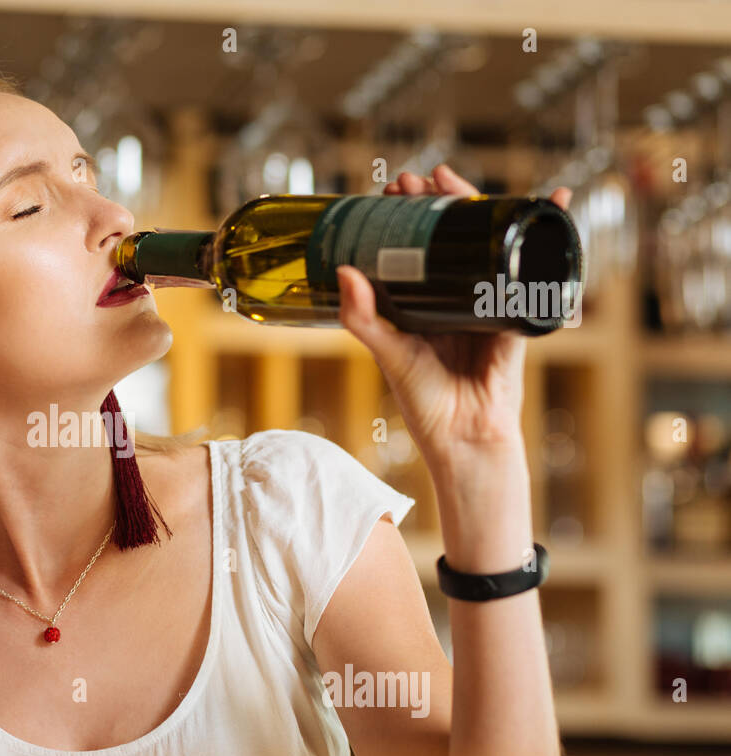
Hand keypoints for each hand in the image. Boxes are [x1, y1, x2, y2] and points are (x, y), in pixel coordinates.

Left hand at [336, 163, 572, 469]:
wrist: (466, 435)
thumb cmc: (425, 401)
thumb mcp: (389, 353)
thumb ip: (363, 318)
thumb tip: (344, 271)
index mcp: (424, 303)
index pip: (416, 245)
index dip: (407, 216)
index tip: (392, 190)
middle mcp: (456, 295)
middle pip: (454, 234)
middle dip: (440, 199)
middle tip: (421, 176)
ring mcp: (491, 298)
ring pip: (491, 240)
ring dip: (484, 203)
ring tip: (458, 176)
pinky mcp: (521, 309)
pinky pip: (536, 264)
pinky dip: (549, 231)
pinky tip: (556, 199)